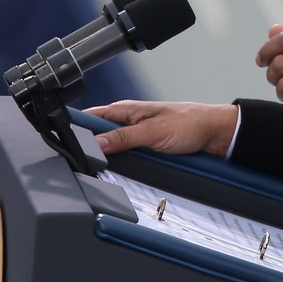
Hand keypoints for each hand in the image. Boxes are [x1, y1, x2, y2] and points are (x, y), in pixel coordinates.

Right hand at [82, 100, 238, 157]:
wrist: (215, 134)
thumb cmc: (189, 124)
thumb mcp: (152, 132)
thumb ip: (123, 137)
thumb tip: (95, 144)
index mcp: (126, 110)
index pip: (91, 118)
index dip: (77, 129)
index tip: (67, 144)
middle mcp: (128, 122)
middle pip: (98, 137)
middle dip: (90, 149)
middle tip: (82, 163)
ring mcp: (136, 136)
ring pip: (111, 149)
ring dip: (107, 159)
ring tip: (98, 169)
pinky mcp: (145, 149)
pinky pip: (125, 157)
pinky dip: (121, 164)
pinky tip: (117, 171)